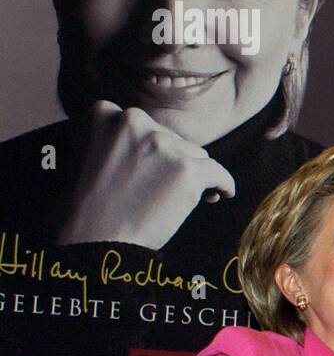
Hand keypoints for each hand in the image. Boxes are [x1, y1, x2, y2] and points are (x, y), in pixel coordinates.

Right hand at [57, 101, 235, 247]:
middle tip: (156, 192)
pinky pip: (219, 173)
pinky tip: (222, 194)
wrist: (91, 242)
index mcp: (104, 113)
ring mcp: (162, 145)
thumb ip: (119, 139)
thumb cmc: (87, 208)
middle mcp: (134, 120)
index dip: (150, 152)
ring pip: (196, 155)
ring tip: (172, 202)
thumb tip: (162, 139)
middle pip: (173, 139)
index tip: (148, 171)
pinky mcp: (187, 170)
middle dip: (172, 163)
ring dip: (192, 176)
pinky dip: (223, 185)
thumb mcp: (90, 156)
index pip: (145, 127)